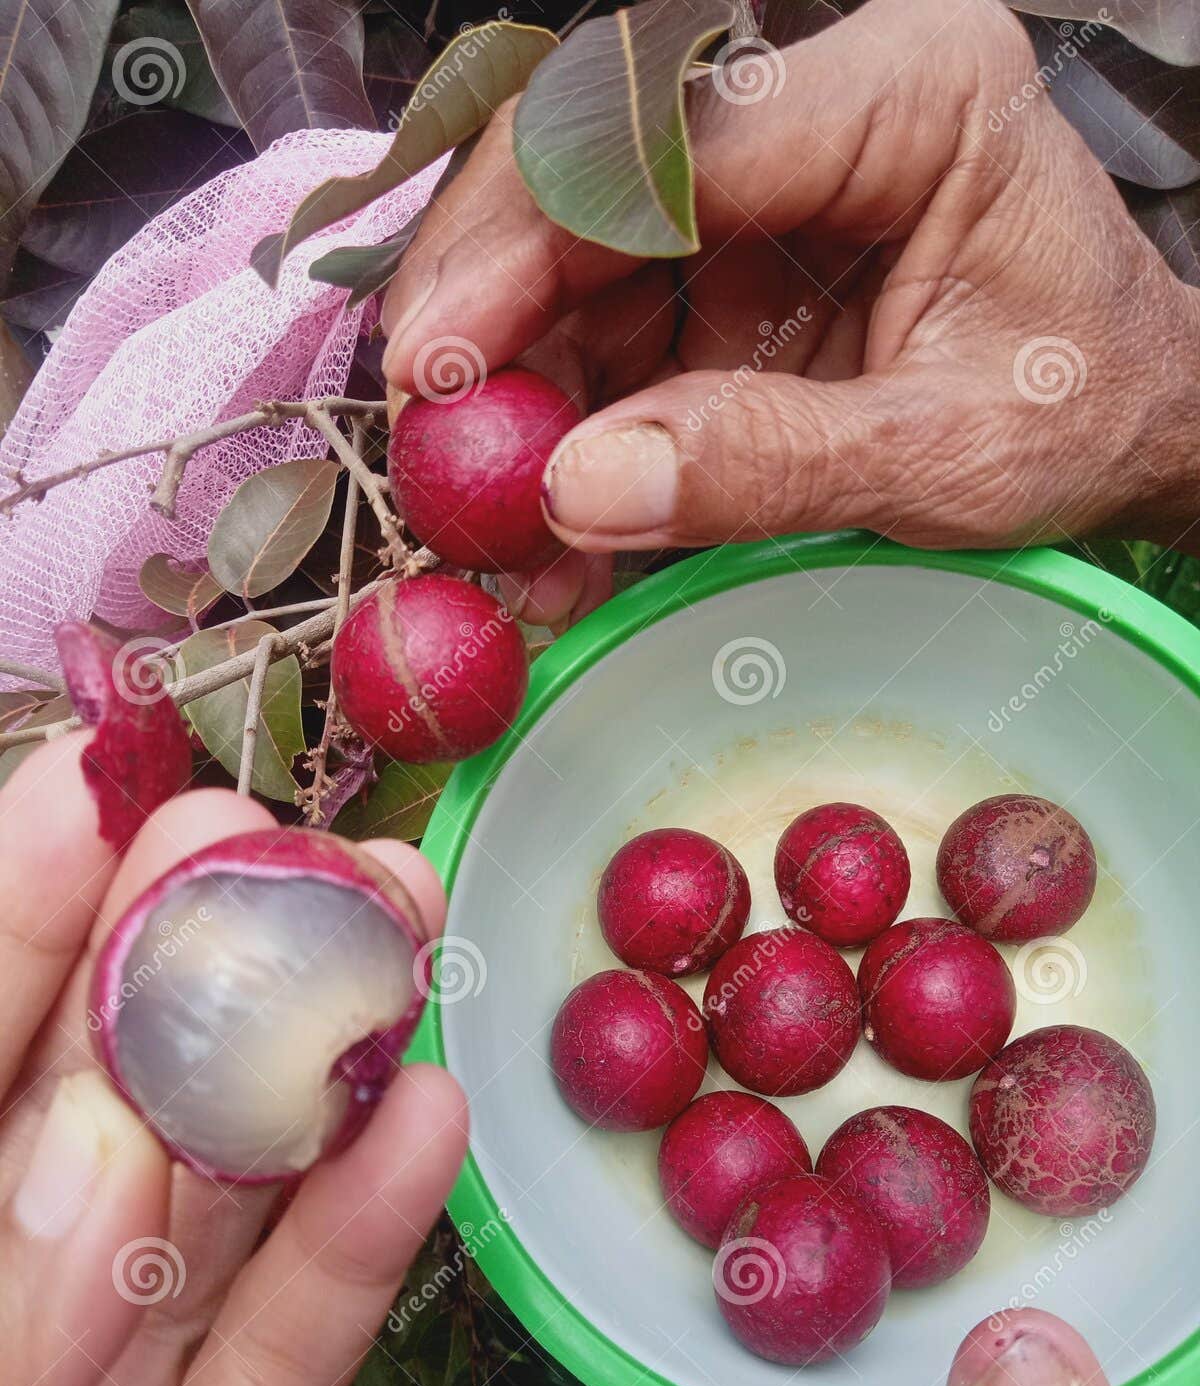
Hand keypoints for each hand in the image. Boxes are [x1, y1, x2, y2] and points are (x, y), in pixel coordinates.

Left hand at [0, 735, 465, 1385]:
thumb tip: (110, 1147)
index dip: (15, 919)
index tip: (97, 791)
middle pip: (82, 1111)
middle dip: (176, 964)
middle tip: (273, 845)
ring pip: (205, 1214)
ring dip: (307, 1070)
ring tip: (393, 929)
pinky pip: (285, 1357)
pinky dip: (359, 1242)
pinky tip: (421, 1126)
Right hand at [382, 0, 1199, 624]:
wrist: (1137, 430)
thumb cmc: (1084, 417)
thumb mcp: (945, 457)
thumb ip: (769, 464)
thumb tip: (580, 490)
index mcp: (910, 94)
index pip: (675, 142)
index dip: (535, 244)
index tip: (441, 357)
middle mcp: (824, 110)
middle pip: (598, 173)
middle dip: (496, 308)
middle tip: (428, 436)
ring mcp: (773, 187)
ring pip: (585, 256)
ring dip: (526, 393)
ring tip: (496, 525)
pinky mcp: (742, 262)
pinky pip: (618, 326)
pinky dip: (575, 427)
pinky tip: (555, 522)